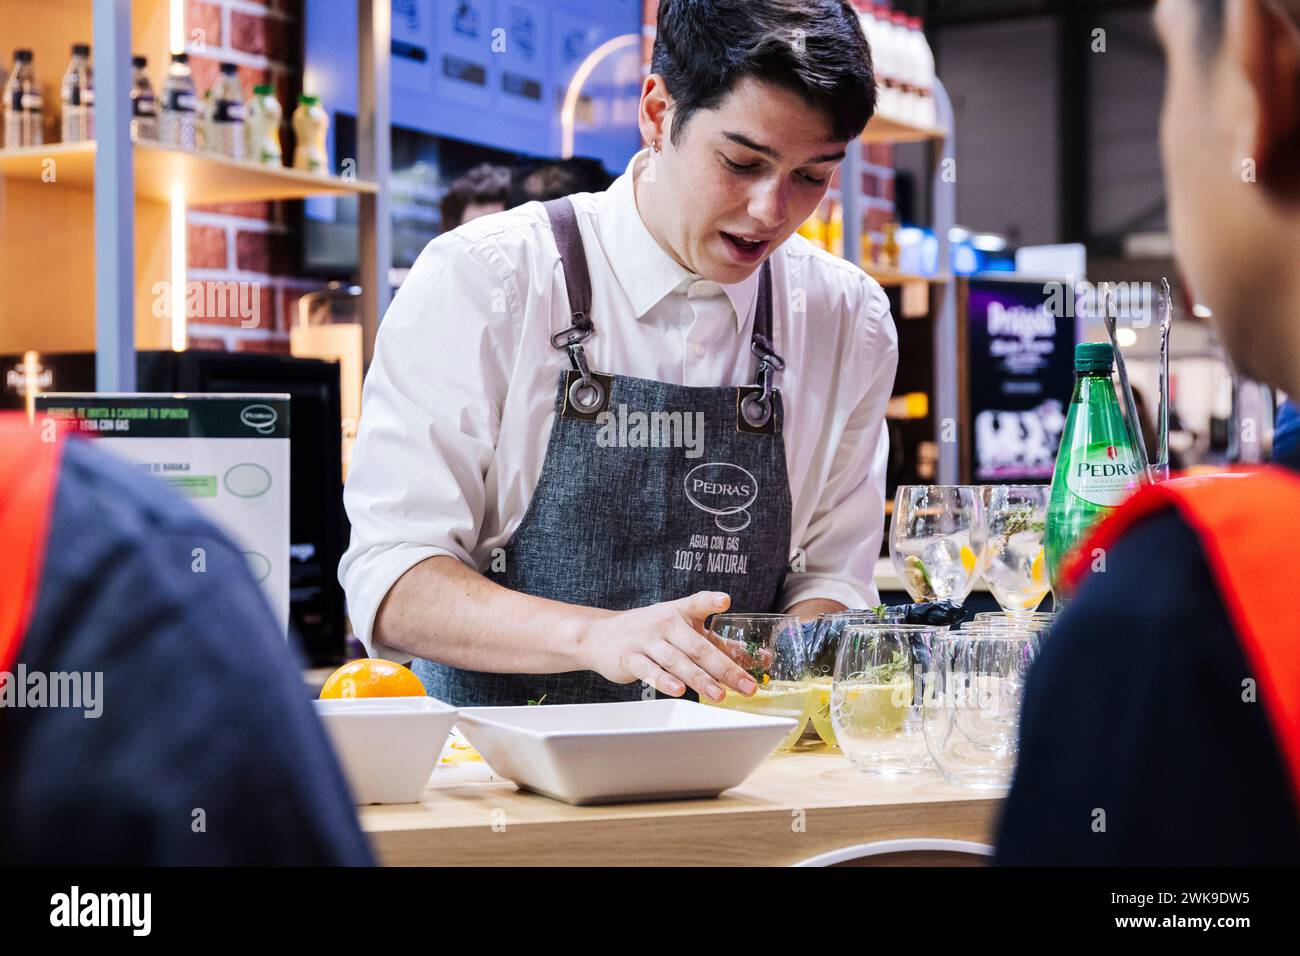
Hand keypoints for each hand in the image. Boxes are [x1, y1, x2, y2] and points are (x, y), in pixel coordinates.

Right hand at [575, 591, 758, 700]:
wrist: (601, 635)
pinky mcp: (629, 658)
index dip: (710, 601)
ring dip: (700, 679)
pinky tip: (678, 690)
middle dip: (724, 668)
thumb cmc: (652, 633)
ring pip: (677, 661)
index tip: (724, 601)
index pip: (697, 603)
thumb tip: (759, 658)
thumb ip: (718, 643)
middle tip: (746, 685)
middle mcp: (664, 623)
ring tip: (720, 695)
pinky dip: (664, 681)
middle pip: (697, 646)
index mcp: (680, 612)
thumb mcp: (682, 629)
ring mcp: (646, 640)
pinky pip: (649, 671)